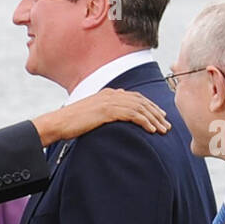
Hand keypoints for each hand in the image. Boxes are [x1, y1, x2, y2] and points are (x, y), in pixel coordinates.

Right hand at [33, 88, 169, 145]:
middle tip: (166, 123)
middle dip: (156, 112)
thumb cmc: (70, 123)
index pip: (134, 97)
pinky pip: (133, 115)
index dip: (149, 106)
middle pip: (141, 101)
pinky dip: (145, 121)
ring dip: (154, 119)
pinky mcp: (108, 110)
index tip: (159, 115)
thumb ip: (102, 114)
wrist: (58, 123)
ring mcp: (109, 101)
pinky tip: (151, 130)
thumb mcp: (89, 115)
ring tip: (162, 130)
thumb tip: (111, 122)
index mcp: (107, 93)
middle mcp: (110, 94)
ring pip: (140, 108)